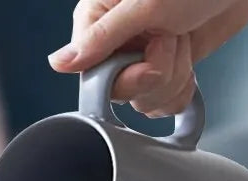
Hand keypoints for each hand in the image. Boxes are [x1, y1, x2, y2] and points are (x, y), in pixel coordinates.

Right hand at [49, 0, 247, 116]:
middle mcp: (114, 41)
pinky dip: (181, 88)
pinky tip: (189, 61)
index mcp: (97, 18)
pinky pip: (160, 104)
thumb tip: (58, 63)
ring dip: (173, 76)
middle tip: (172, 38)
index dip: (126, 75)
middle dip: (155, 72)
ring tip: (184, 40)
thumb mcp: (146, 5)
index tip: (152, 57)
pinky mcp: (160, 70)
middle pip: (117, 92)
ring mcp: (138, 58)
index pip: (92, 73)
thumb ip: (101, 38)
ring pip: (142, 101)